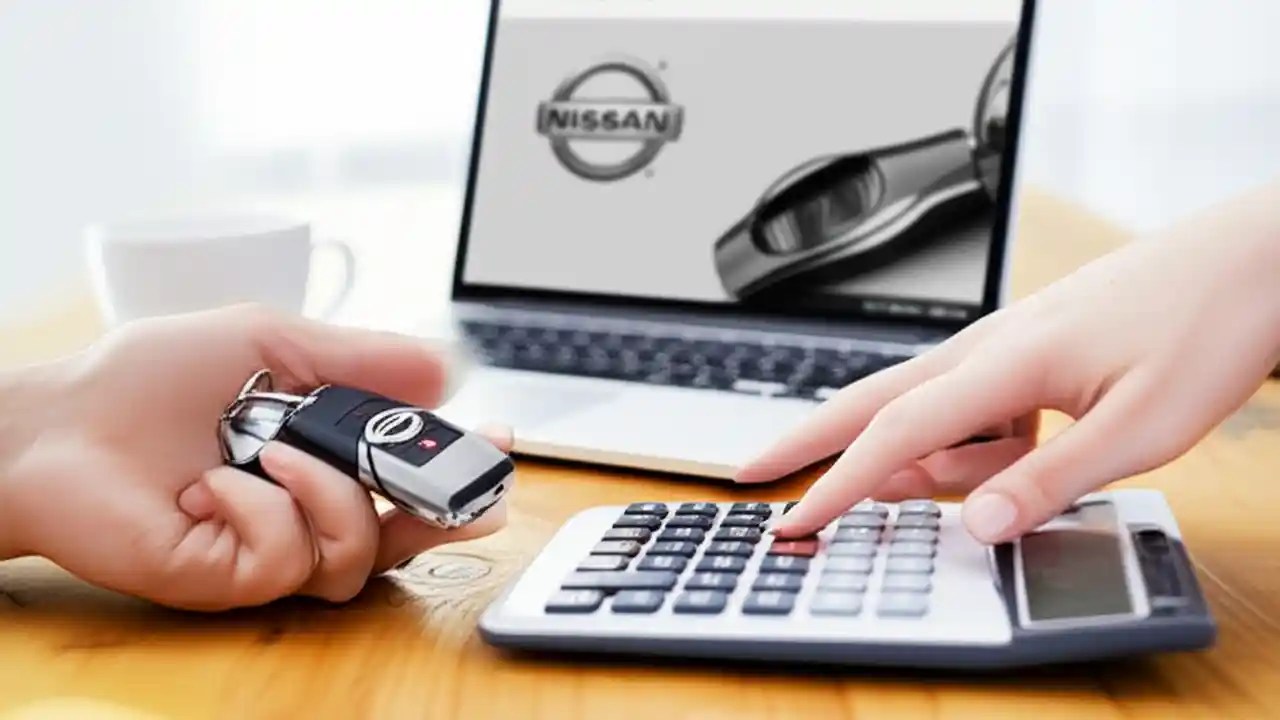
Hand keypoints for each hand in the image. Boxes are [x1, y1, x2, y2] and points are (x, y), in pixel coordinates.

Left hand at [0, 305, 511, 610]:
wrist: (58, 419)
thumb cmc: (150, 379)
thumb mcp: (273, 342)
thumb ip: (360, 358)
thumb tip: (446, 366)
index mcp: (323, 452)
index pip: (410, 476)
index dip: (461, 469)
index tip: (500, 443)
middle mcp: (304, 507)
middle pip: (403, 537)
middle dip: (442, 510)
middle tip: (459, 485)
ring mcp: (267, 548)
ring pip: (354, 558)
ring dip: (331, 500)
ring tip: (279, 455)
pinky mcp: (227, 578)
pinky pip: (286, 561)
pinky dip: (263, 515)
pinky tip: (216, 485)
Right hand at [739, 181, 1279, 542]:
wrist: (1250, 261)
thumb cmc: (1203, 327)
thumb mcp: (1140, 428)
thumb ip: (1051, 480)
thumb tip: (980, 527)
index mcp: (1004, 363)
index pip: (896, 433)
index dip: (838, 484)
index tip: (793, 519)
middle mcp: (988, 347)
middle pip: (871, 399)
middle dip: (807, 439)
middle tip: (753, 471)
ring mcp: (1004, 345)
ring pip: (928, 408)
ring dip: (939, 458)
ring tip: (1015, 470)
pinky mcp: (1026, 350)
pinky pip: (972, 405)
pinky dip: (975, 440)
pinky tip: (1032, 446)